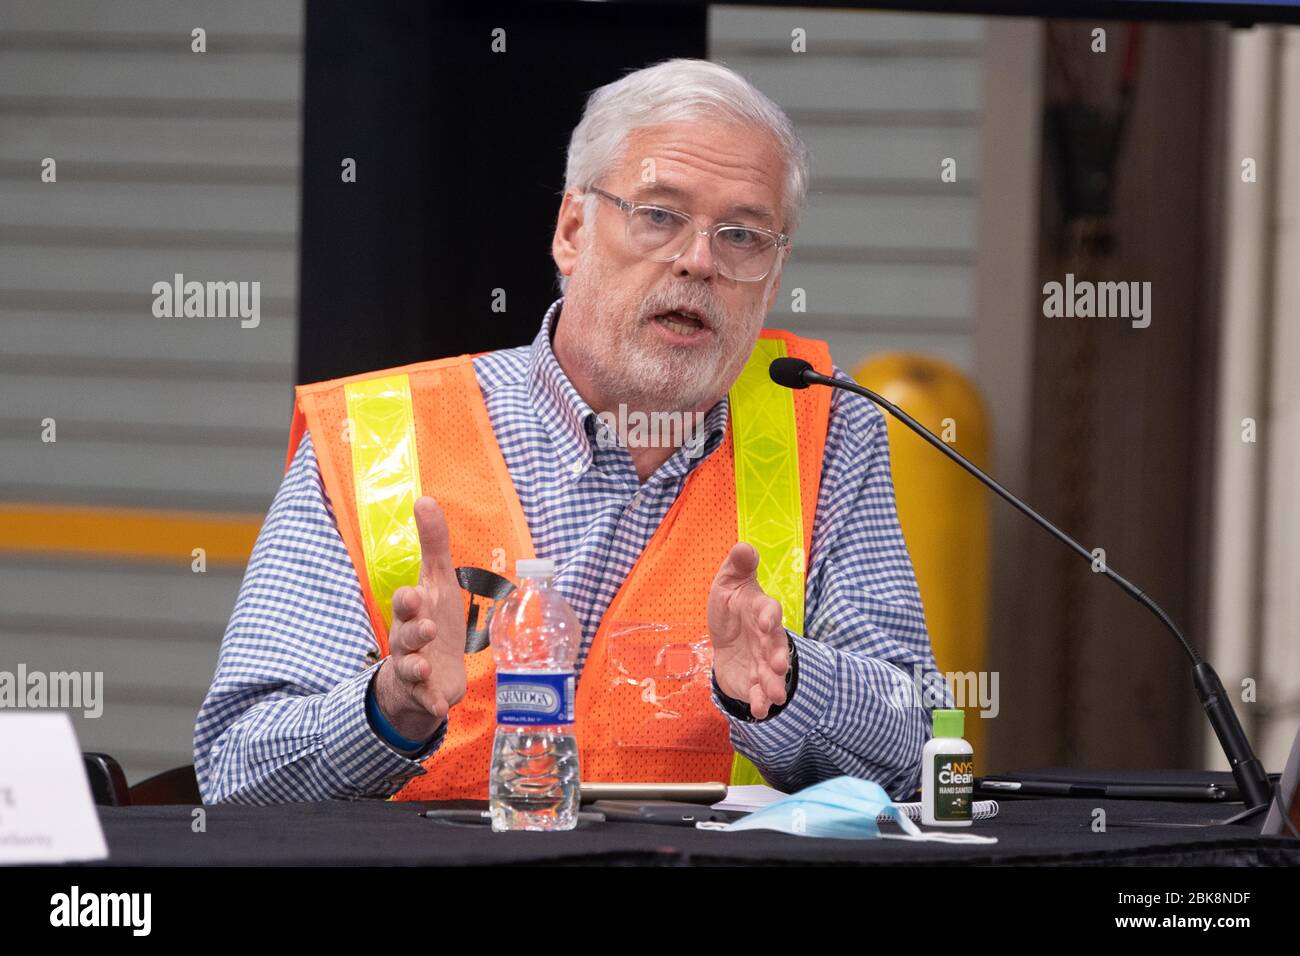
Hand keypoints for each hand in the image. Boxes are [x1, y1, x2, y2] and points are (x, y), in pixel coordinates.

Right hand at [373, 496, 467, 740]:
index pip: (406, 603)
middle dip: (412, 630)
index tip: (415, 594)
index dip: (408, 600)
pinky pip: (426, 700)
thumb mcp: (437, 582)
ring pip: (411, 667)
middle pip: (404, 635)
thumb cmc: (432, 621)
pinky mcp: (427, 693)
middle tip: (424, 626)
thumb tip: (424, 498)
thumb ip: (433, 544)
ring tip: (426, 666)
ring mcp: (416, 669)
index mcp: (412, 613)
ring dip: (417, 666)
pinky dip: (431, 703)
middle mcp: (409, 641)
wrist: (427, 674)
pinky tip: (439, 707)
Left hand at [707, 542, 788, 718]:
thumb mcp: (729, 582)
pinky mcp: (754, 681)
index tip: (767, 619)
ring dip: (774, 685)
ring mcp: (762, 662)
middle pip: (775, 647)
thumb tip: (744, 545)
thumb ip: (738, 566)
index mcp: (761, 611)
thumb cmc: (732, 606)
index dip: (768, 615)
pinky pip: (759, 693)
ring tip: (776, 696)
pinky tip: (760, 712)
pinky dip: (761, 703)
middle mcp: (766, 638)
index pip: (769, 612)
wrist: (725, 636)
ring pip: (772, 674)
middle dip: (778, 656)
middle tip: (779, 666)